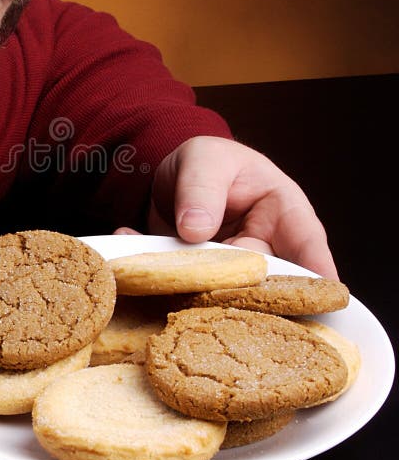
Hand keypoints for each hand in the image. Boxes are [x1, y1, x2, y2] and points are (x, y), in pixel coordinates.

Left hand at [114, 136, 337, 279]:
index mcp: (283, 212)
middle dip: (247, 293)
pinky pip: (184, 289)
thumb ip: (202, 188)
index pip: (306, 242)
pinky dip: (159, 283)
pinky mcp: (201, 282)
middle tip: (219, 296)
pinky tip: (135, 268)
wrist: (170, 179)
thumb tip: (195, 229)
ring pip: (226, 293)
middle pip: (266, 280)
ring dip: (199, 293)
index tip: (324, 300)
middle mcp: (264, 248)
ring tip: (172, 285)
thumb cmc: (206, 163)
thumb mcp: (204, 159)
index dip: (316, 273)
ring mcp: (232, 270)